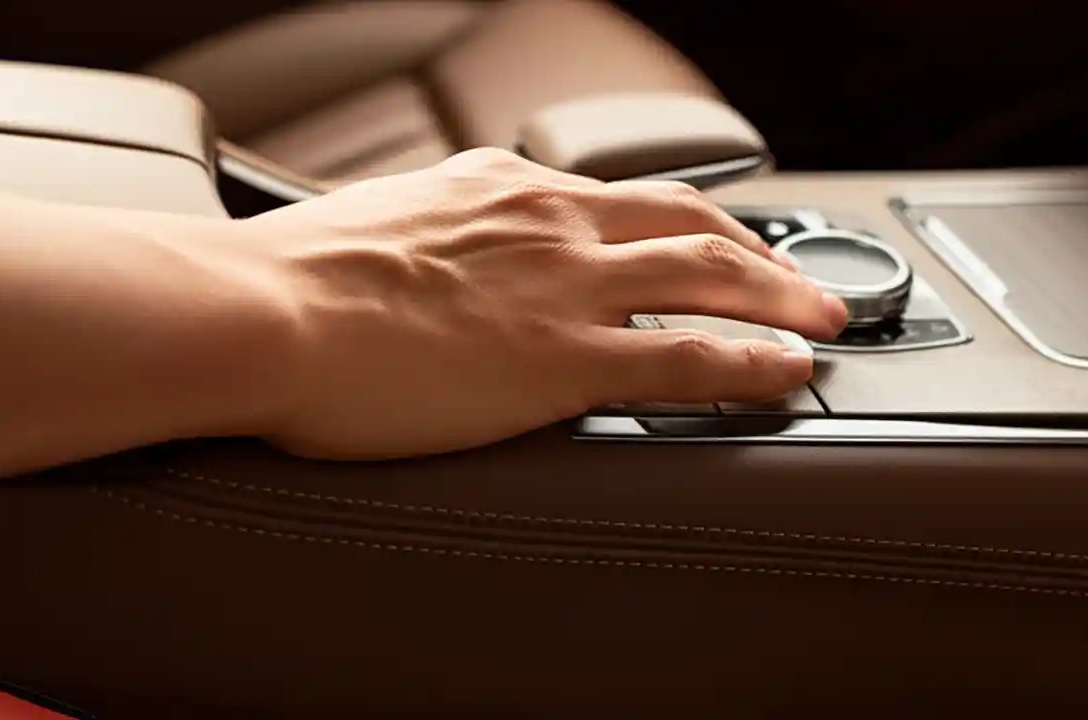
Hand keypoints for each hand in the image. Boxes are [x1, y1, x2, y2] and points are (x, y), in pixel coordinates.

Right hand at [234, 149, 847, 458]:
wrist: (262, 311)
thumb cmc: (293, 281)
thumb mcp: (375, 232)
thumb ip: (431, 242)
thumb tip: (431, 263)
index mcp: (499, 189)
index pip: (615, 197)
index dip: (678, 221)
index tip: (705, 241)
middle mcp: (547, 222)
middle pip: (687, 220)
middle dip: (757, 247)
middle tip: (802, 276)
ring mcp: (564, 287)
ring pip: (709, 276)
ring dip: (780, 296)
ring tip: (824, 319)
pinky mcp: (564, 359)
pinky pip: (688, 356)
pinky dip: (753, 361)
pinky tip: (790, 371)